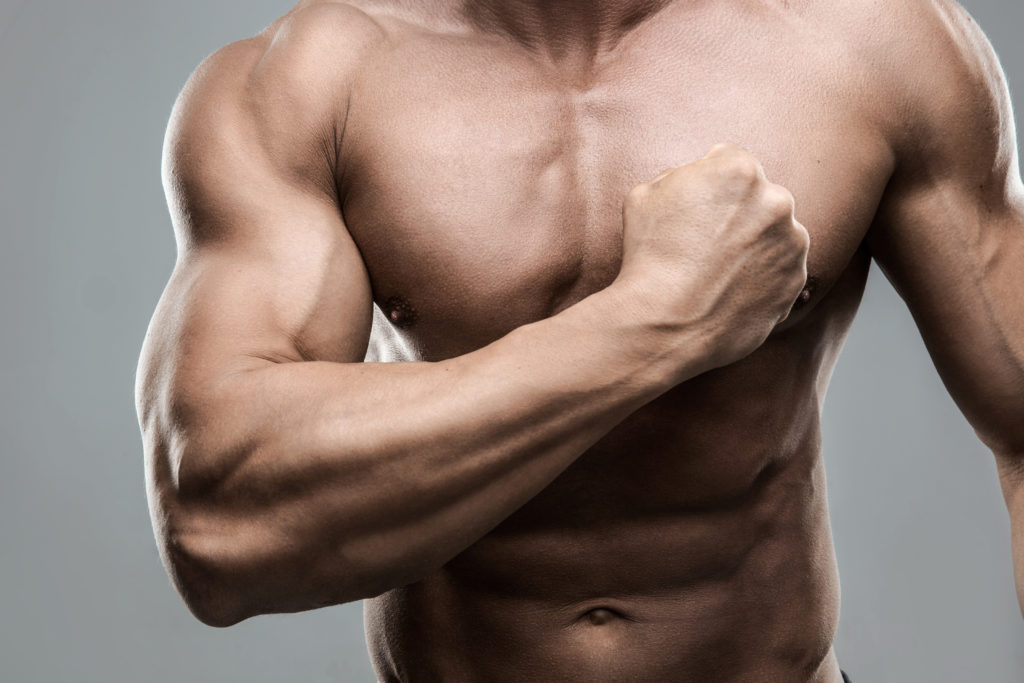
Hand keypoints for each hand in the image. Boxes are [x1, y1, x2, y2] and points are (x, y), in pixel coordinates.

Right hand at [615, 143, 809, 370]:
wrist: (664, 324)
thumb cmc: (649, 257)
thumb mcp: (644, 195)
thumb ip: (680, 177)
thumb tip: (693, 184)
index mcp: (738, 169)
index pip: (729, 162)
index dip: (709, 186)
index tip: (695, 210)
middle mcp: (775, 200)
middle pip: (758, 198)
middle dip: (738, 215)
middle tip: (706, 245)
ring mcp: (792, 243)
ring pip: (774, 235)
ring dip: (754, 247)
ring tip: (717, 273)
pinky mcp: (796, 282)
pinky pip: (780, 272)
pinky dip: (761, 280)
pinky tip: (729, 292)